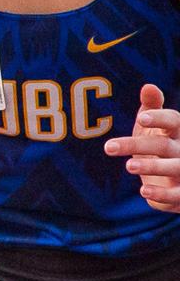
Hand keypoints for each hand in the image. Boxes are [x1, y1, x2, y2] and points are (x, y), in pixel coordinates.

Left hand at [104, 85, 179, 212]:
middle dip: (137, 145)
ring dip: (152, 166)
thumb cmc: (162, 146)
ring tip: (128, 165)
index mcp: (176, 133)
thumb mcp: (154, 127)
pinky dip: (161, 193)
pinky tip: (143, 191)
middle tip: (108, 147)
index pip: (174, 121)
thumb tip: (148, 86)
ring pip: (174, 167)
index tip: (142, 117)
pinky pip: (177, 194)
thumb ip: (151, 107)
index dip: (160, 118)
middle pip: (162, 145)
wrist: (177, 181)